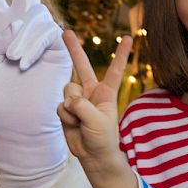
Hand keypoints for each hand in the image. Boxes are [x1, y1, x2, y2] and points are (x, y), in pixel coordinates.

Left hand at [0, 0, 71, 187]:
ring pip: (35, 16)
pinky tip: (24, 61)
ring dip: (21, 34)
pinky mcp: (58, 55)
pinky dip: (32, 43)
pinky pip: (48, 33)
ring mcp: (41, 44)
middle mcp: (20, 35)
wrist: (17, 135)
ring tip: (13, 60)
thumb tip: (8, 28)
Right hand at [58, 31, 138, 187]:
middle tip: (65, 31)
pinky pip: (60, 106)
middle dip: (73, 49)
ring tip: (80, 121)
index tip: (128, 37)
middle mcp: (91, 92)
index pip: (115, 69)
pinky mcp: (66, 109)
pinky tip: (73, 125)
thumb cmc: (102, 138)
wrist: (92, 156)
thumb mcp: (98, 121)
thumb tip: (68, 100)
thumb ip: (82, 106)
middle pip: (81, 66)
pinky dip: (65, 116)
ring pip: (67, 90)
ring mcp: (78, 100)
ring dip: (71, 106)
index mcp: (106, 92)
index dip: (121, 53)